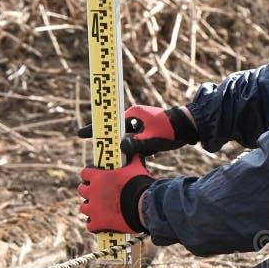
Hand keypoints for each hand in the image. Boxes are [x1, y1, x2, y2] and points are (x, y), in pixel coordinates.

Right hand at [77, 105, 197, 155]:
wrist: (189, 127)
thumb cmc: (171, 130)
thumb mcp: (152, 139)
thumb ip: (136, 144)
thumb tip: (119, 148)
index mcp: (133, 115)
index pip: (109, 122)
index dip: (94, 129)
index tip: (80, 135)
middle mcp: (135, 118)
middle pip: (117, 134)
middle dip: (119, 145)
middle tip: (119, 152)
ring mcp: (141, 125)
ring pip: (129, 141)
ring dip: (136, 149)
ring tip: (150, 149)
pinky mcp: (147, 132)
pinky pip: (138, 143)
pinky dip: (143, 150)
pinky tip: (154, 150)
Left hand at [79, 155, 153, 233]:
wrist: (143, 206)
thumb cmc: (139, 185)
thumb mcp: (135, 168)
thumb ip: (132, 158)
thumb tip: (135, 149)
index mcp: (98, 177)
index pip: (85, 173)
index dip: (89, 176)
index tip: (94, 178)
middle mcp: (92, 192)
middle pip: (82, 190)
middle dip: (89, 192)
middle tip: (97, 194)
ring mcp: (93, 208)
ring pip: (84, 208)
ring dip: (90, 208)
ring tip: (99, 210)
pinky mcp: (98, 223)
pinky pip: (90, 225)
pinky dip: (95, 225)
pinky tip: (101, 224)